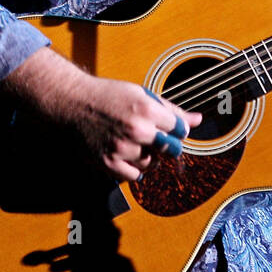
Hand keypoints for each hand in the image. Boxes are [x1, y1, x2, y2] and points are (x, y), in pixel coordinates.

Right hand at [0, 49, 202, 182]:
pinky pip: (134, 176)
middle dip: (166, 144)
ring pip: (153, 164)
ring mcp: (123, 148)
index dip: (175, 128)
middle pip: (171, 149)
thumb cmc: (109, 96)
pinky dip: (133, 168)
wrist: (73, 104)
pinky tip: (126, 153)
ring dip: (148, 156)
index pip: (180, 129)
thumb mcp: (142, 95)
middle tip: (152, 136)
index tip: (166, 126)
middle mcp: (137, 130)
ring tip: (133, 141)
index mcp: (147, 109)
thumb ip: (172, 109)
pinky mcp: (109, 163)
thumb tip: (198, 120)